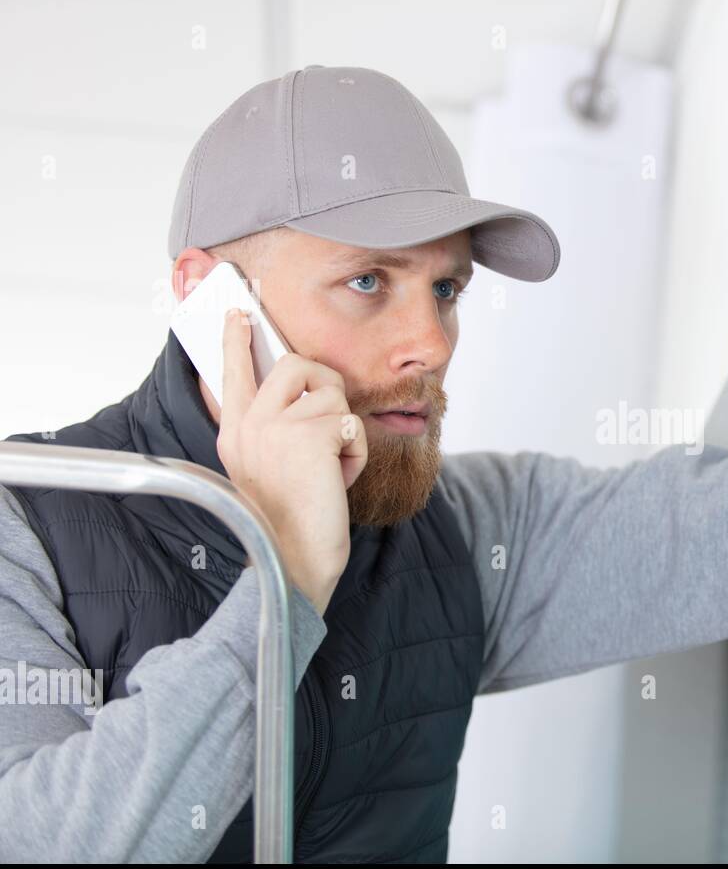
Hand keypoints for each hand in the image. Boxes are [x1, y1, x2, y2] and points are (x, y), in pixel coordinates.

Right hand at [215, 309, 366, 613]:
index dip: (235, 338)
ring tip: (327, 467)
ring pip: (331, 394)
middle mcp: (249, 424)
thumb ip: (272, 426)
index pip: (231, 371)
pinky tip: (337, 478)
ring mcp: (276, 427)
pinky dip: (356, 453)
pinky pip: (352, 424)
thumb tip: (299, 386)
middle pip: (294, 364)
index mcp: (234, 432)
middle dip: (324, 383)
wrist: (294, 557)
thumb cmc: (291, 517)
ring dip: (343, 432)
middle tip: (330, 420)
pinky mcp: (310, 435)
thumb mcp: (268, 465)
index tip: (237, 310)